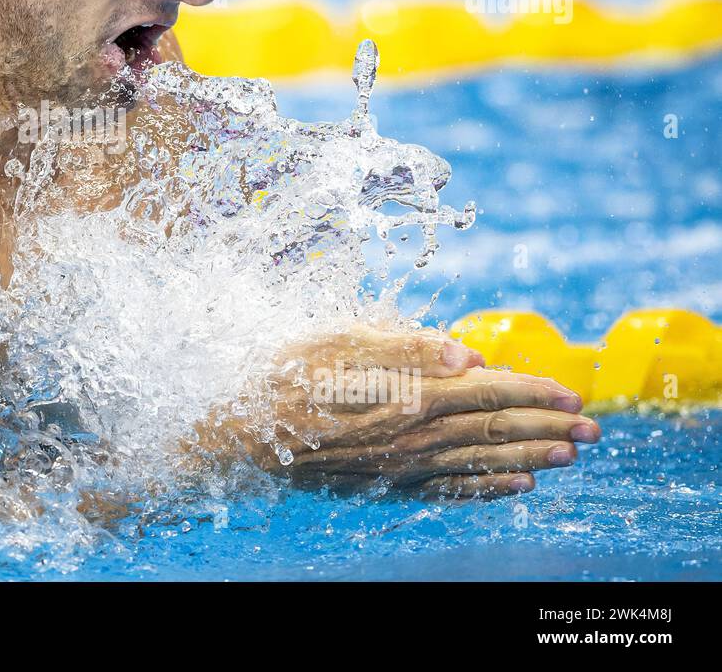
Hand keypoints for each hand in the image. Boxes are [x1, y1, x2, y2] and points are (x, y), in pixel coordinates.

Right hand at [208, 325, 600, 498]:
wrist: (240, 430)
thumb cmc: (286, 373)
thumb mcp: (339, 342)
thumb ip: (405, 347)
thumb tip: (467, 353)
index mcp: (407, 395)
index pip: (486, 393)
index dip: (531, 391)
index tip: (571, 391)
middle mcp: (412, 438)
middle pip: (494, 431)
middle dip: (547, 427)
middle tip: (593, 429)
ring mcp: (401, 467)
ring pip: (480, 463)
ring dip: (530, 458)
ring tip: (570, 456)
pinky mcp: (386, 484)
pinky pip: (449, 491)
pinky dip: (488, 490)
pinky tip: (516, 488)